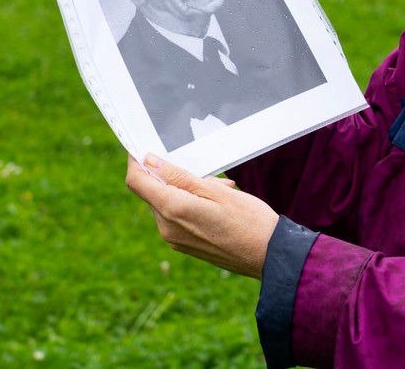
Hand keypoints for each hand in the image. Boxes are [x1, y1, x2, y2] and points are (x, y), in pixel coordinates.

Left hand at [125, 153, 278, 278]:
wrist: (268, 256)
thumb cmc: (248, 220)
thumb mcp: (216, 189)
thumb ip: (178, 176)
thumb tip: (150, 162)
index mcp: (172, 210)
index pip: (136, 182)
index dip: (135, 162)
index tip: (143, 148)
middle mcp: (166, 227)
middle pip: (153, 191)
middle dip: (173, 176)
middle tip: (208, 173)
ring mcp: (174, 239)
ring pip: (167, 203)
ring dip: (186, 190)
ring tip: (221, 189)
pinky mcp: (184, 245)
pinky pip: (177, 217)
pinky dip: (190, 204)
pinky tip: (218, 204)